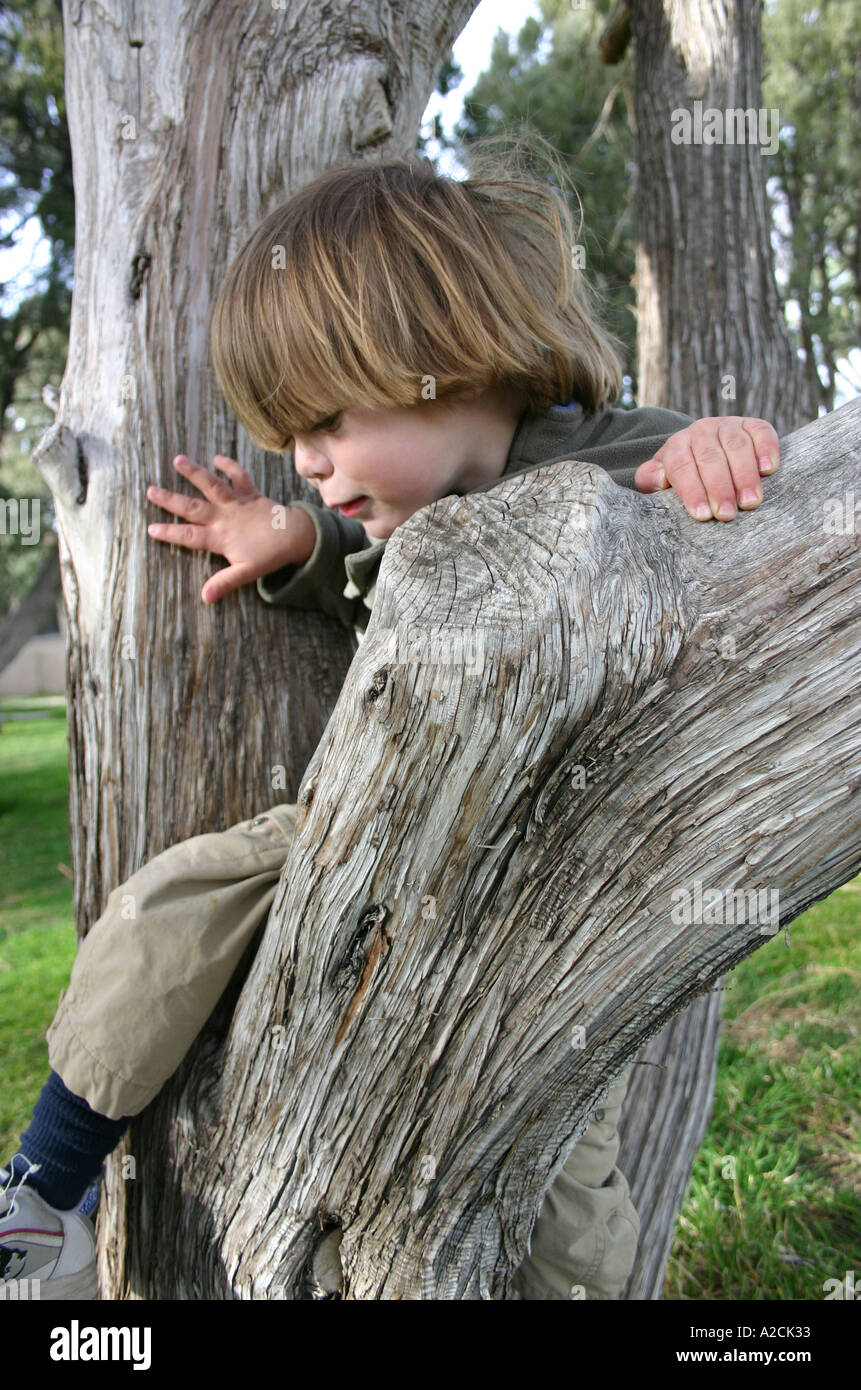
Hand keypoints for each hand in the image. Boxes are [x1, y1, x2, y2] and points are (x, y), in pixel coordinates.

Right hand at [147, 454, 310, 602]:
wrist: (296, 537)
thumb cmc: (269, 556)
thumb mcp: (246, 573)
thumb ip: (224, 583)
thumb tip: (205, 597)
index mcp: (220, 537)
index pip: (189, 536)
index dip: (170, 533)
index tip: (151, 529)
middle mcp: (225, 517)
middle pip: (193, 508)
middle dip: (171, 500)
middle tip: (151, 491)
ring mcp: (237, 503)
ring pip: (213, 486)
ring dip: (196, 473)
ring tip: (179, 460)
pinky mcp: (251, 493)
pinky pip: (240, 477)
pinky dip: (230, 466)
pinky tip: (217, 457)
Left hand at [633, 416, 779, 520]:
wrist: (702, 446)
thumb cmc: (682, 473)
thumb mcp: (660, 477)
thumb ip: (650, 479)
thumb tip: (659, 479)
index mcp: (677, 445)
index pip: (682, 466)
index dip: (692, 491)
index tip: (702, 515)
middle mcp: (702, 431)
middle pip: (710, 458)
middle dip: (719, 488)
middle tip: (727, 514)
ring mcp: (729, 426)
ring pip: (737, 446)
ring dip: (744, 475)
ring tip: (750, 502)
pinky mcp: (753, 425)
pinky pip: (762, 432)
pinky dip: (767, 449)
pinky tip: (769, 469)